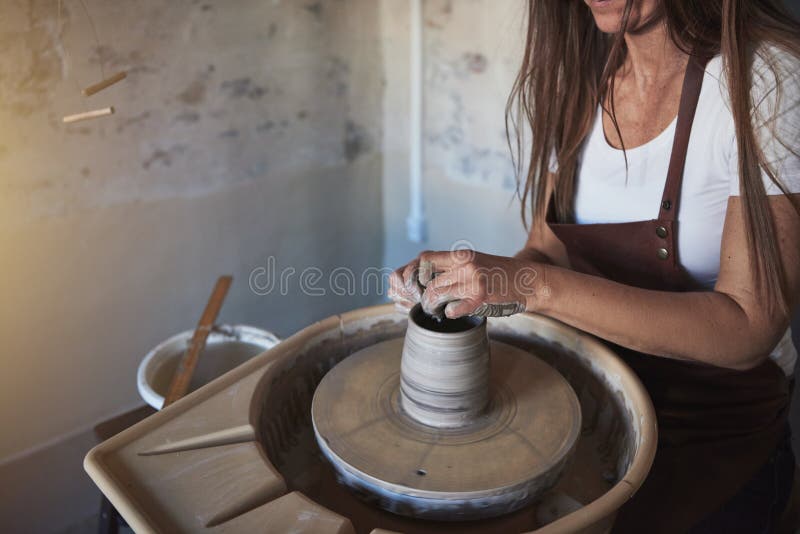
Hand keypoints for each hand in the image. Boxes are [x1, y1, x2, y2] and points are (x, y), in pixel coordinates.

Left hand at [389, 249, 543, 318]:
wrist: (530, 281)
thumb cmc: (501, 275)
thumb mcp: (476, 264)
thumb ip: (454, 268)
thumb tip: (425, 278)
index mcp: (462, 256)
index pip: (425, 259)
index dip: (415, 273)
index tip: (415, 285)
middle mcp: (465, 265)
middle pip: (429, 281)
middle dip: (423, 296)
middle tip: (426, 305)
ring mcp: (473, 280)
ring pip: (437, 294)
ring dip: (432, 306)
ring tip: (436, 311)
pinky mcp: (481, 297)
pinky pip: (453, 308)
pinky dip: (449, 313)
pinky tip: (452, 313)